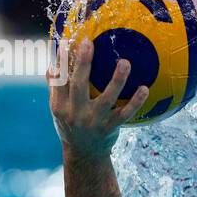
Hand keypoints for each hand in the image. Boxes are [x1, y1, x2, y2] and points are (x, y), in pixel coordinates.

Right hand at [49, 38, 148, 157]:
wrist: (83, 154)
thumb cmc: (70, 125)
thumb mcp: (58, 109)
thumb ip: (56, 89)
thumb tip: (52, 66)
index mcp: (60, 106)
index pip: (59, 80)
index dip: (61, 61)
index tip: (66, 42)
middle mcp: (75, 113)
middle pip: (78, 85)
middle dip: (82, 63)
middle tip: (88, 43)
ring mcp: (93, 121)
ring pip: (107, 98)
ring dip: (117, 80)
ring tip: (125, 62)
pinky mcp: (110, 128)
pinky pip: (125, 113)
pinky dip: (135, 101)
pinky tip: (144, 88)